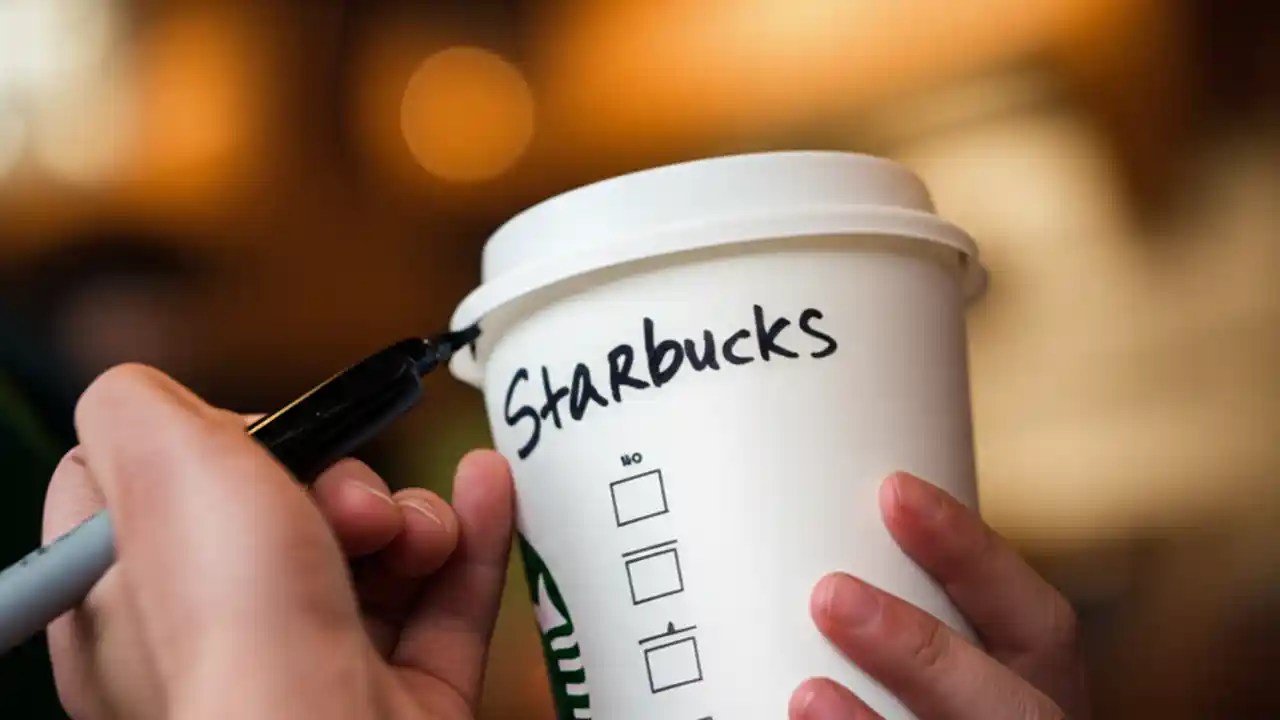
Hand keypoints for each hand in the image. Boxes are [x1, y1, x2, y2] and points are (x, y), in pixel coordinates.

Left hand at [42, 365, 514, 719]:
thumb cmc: (239, 634)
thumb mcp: (158, 465)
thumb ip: (135, 406)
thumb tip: (158, 400)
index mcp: (134, 606)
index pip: (149, 505)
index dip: (205, 453)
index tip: (247, 441)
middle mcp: (222, 645)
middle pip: (283, 517)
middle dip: (334, 484)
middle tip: (341, 502)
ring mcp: (318, 671)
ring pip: (373, 557)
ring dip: (410, 515)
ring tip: (407, 532)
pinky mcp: (404, 697)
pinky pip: (448, 599)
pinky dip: (473, 537)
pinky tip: (486, 486)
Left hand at [791, 473, 1088, 719]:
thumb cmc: (943, 708)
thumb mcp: (962, 670)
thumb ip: (922, 630)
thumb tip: (812, 564)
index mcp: (1042, 694)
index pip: (1036, 621)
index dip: (971, 550)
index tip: (893, 491)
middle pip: (1009, 709)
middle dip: (924, 651)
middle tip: (829, 594)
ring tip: (804, 695)